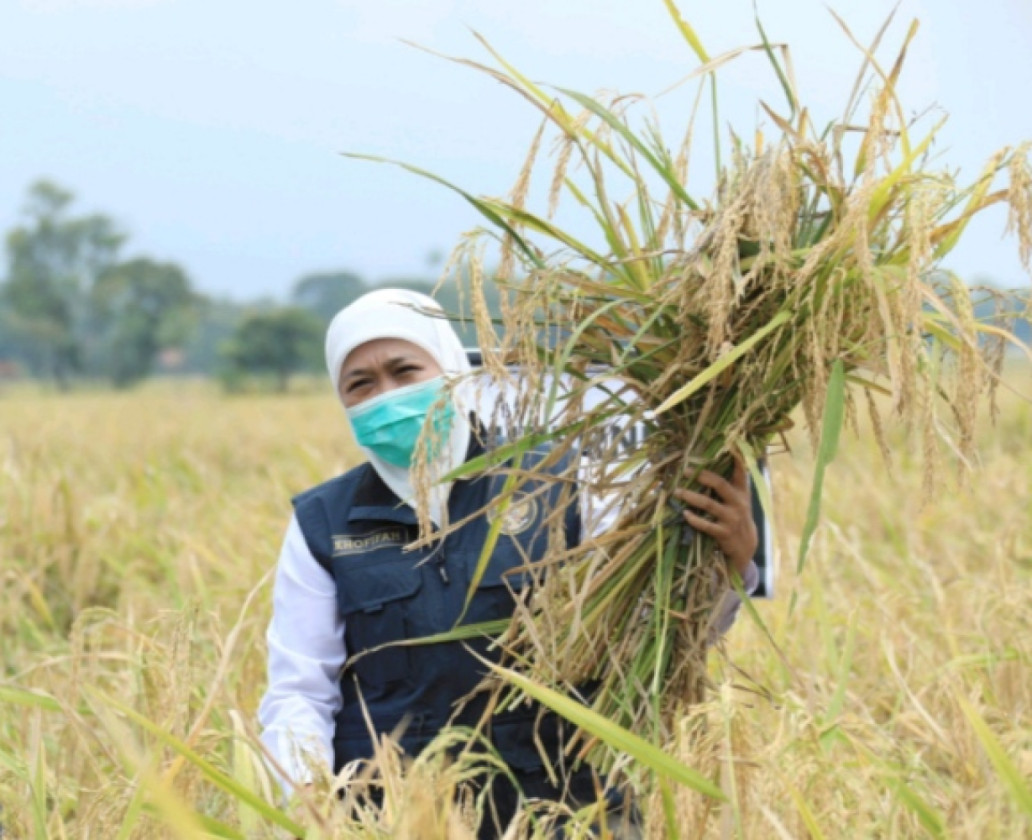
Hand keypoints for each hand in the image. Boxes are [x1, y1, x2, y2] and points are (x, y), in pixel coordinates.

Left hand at [673, 453, 757, 577]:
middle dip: (702, 476)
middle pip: (720, 484)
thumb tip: (721, 459)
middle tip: (685, 470)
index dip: (736, 459)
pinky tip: (685, 514)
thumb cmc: (738, 515)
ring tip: (677, 491)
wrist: (746, 545)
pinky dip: (695, 519)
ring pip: (709, 504)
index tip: (728, 445)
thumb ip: (733, 481)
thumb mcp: (740, 498)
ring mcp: (731, 518)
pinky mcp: (724, 533)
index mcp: (741, 492)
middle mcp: (738, 503)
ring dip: (691, 497)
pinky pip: (707, 525)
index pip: (740, 472)